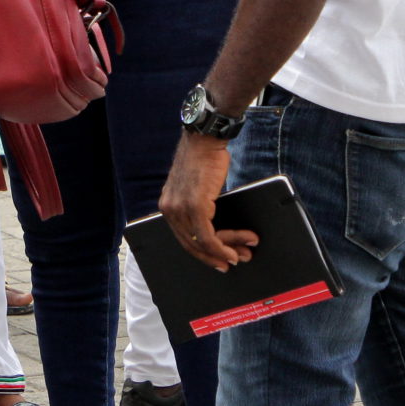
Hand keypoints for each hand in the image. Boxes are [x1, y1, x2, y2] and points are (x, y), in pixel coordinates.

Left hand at [159, 132, 257, 271]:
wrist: (205, 140)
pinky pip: (207, 236)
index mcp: (168, 205)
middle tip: (228, 265)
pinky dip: (221, 247)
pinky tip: (231, 252)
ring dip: (221, 253)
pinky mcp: (195, 206)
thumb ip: (198, 206)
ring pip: (200, 243)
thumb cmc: (205, 160)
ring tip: (237, 257)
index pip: (182, 237)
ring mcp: (181, 208)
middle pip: (189, 245)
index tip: (215, 260)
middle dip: (212, 258)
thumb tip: (215, 227)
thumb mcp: (196, 187)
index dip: (200, 253)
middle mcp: (170, 209)